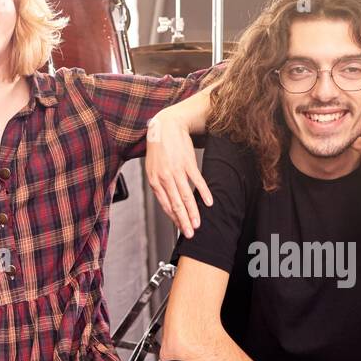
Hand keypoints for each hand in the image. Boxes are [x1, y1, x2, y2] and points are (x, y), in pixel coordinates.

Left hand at [145, 110, 212, 238]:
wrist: (165, 127)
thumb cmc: (158, 148)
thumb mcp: (152, 168)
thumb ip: (158, 184)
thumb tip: (166, 199)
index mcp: (154, 181)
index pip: (165, 205)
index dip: (173, 219)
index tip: (179, 229)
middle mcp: (164, 178)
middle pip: (175, 204)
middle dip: (183, 221)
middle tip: (189, 234)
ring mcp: (177, 171)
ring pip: (186, 196)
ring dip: (193, 212)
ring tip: (198, 223)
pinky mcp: (188, 163)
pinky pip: (197, 181)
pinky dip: (204, 193)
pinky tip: (208, 202)